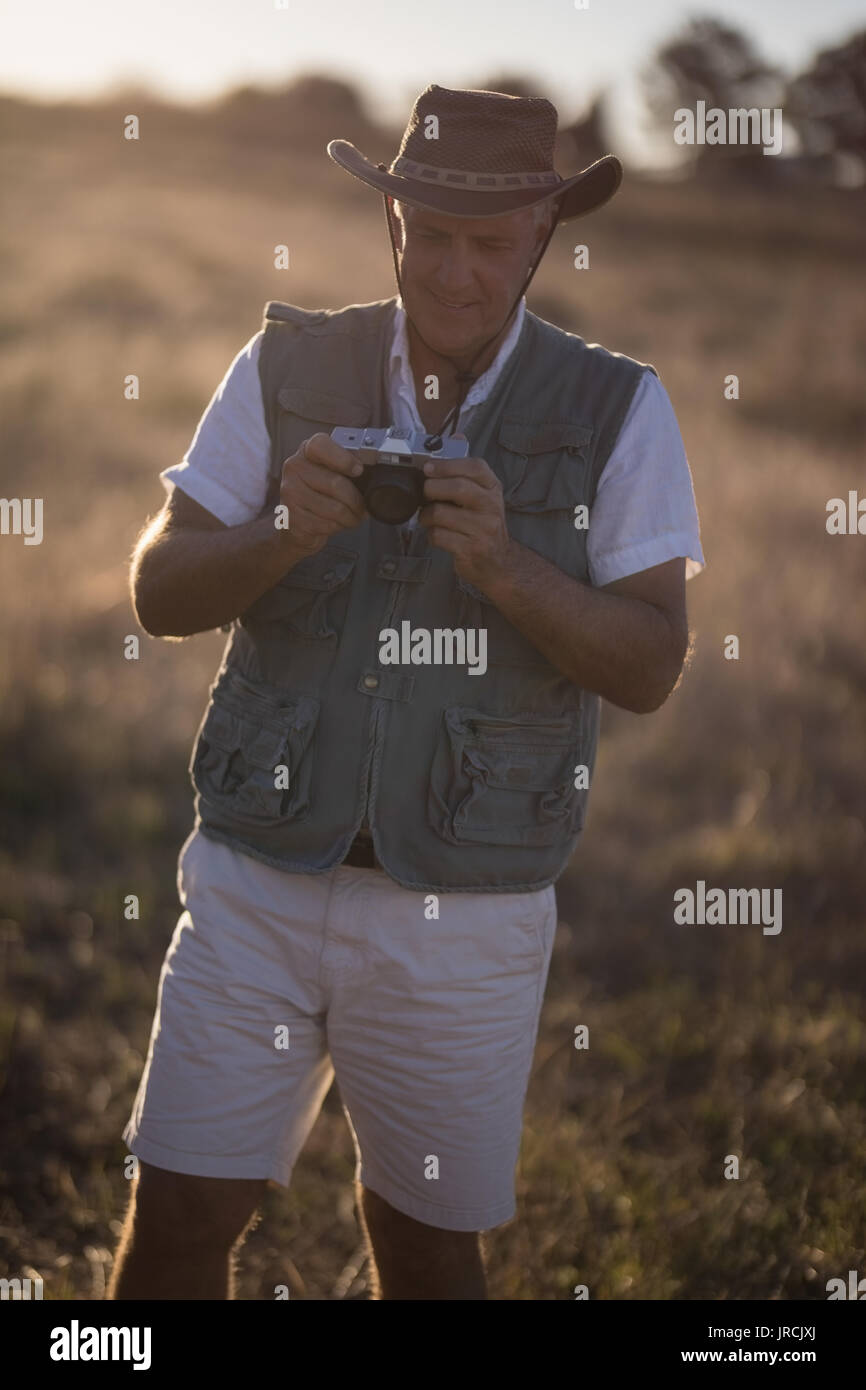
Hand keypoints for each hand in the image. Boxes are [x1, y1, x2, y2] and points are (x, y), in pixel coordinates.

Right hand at [278, 433, 366, 555]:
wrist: (297, 520)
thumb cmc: (320, 491)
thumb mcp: (332, 471)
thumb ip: (347, 465)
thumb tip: (373, 472)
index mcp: (307, 450)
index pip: (321, 446)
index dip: (343, 459)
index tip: (359, 470)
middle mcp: (294, 467)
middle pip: (335, 484)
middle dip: (356, 500)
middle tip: (362, 506)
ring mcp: (290, 492)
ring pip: (334, 509)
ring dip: (350, 517)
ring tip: (352, 517)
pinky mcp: (292, 516)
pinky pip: (326, 524)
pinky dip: (338, 527)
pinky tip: (336, 523)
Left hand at [417, 452, 511, 589]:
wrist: (499, 563)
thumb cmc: (484, 524)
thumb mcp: (482, 494)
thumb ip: (467, 468)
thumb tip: (458, 436)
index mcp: (493, 488)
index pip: (476, 467)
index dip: (448, 464)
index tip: (428, 467)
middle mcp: (492, 507)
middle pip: (459, 488)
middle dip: (433, 488)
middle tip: (424, 492)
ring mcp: (483, 530)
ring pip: (443, 514)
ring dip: (427, 515)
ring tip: (428, 517)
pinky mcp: (472, 549)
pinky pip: (440, 536)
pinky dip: (431, 535)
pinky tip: (437, 534)